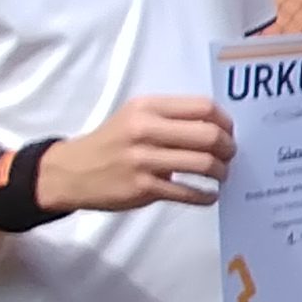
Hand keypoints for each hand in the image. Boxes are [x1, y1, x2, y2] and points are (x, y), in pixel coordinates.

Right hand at [45, 95, 233, 210]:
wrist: (71, 171)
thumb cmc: (112, 142)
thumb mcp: (135, 117)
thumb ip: (171, 118)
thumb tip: (216, 128)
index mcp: (148, 107)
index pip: (202, 106)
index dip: (225, 121)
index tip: (229, 132)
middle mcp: (146, 129)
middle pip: (208, 134)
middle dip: (228, 147)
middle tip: (229, 156)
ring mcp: (144, 160)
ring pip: (202, 164)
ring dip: (221, 172)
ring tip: (221, 175)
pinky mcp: (143, 188)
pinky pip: (187, 192)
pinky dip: (206, 195)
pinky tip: (210, 195)